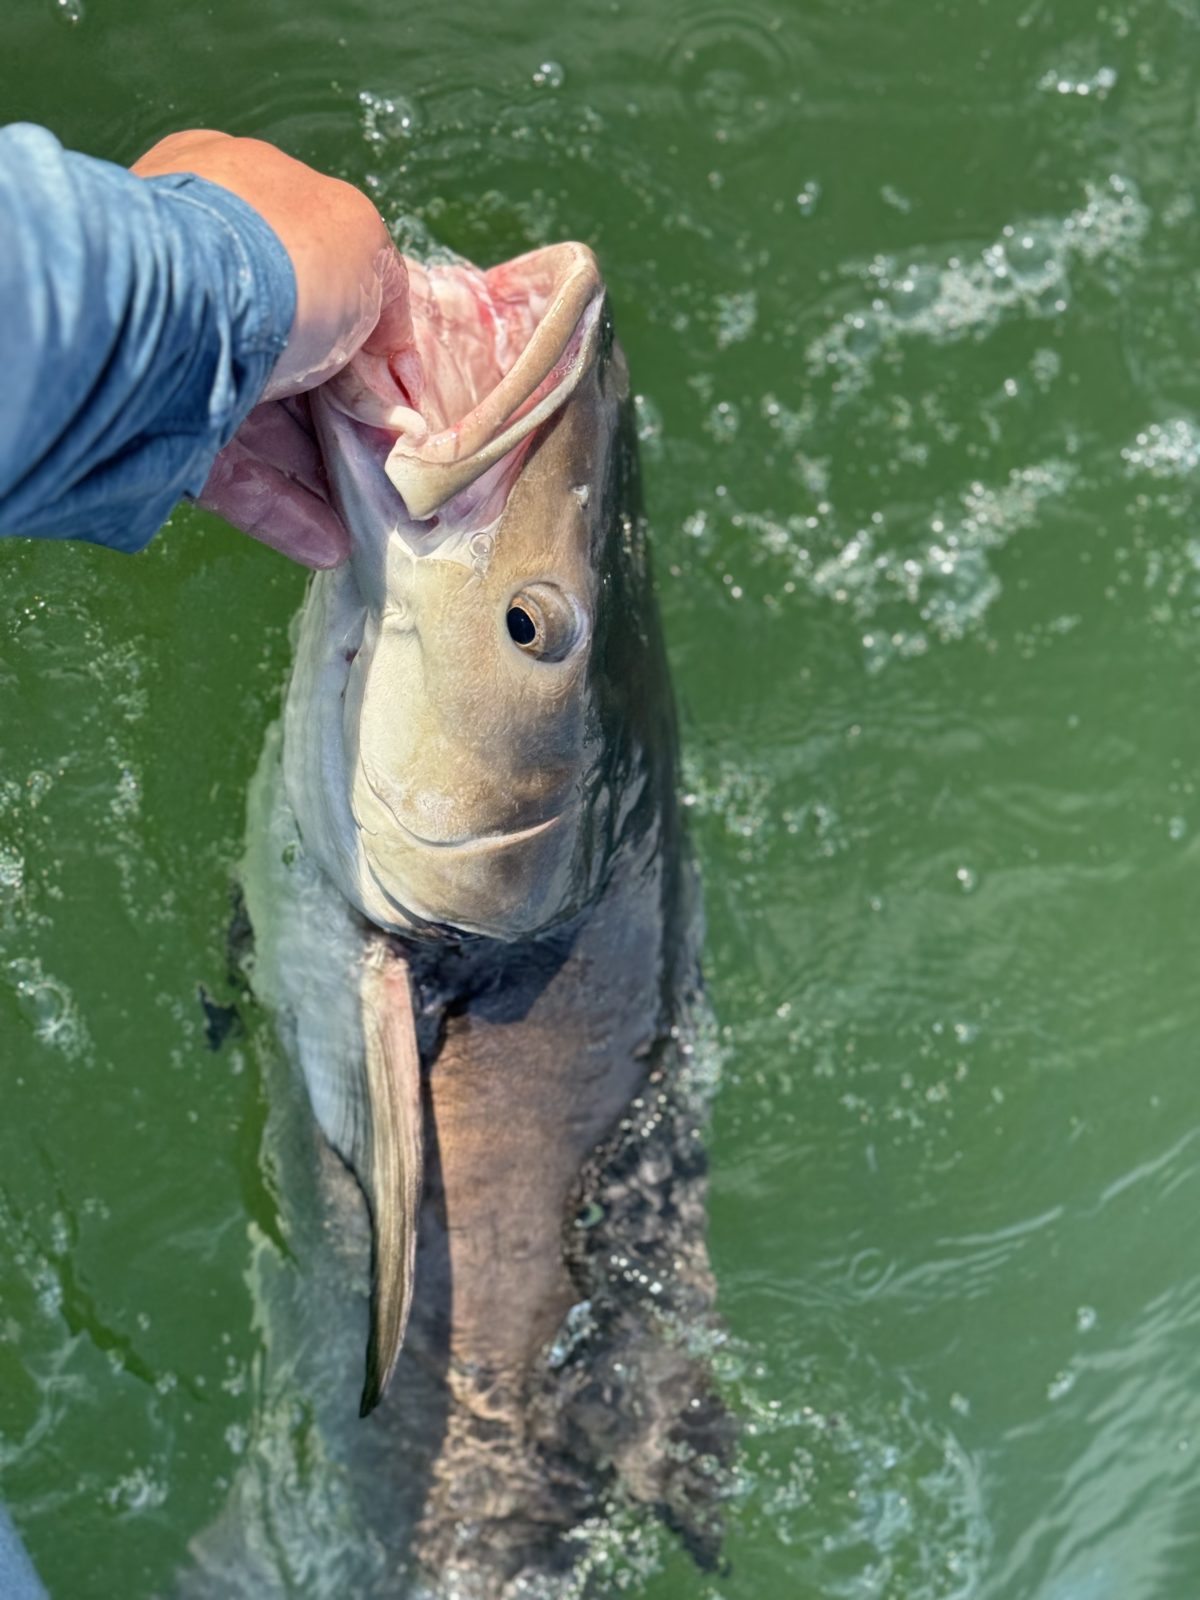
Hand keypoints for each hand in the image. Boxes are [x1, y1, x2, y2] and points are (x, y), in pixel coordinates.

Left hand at [132, 131, 404, 567]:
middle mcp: (202, 270)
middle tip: (393, 456)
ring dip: (324, 472)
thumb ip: (385, 294)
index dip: (367, 331)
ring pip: (266, 424)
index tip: (401, 385)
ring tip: (374, 514)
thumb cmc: (283, 258)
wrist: (186, 317)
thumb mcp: (364, 247)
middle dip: (347, 413)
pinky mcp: (161, 427)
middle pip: (294, 356)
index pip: (315, 269)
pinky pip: (231, 473)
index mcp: (241, 198)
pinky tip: (330, 543)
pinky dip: (283, 509)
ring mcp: (178, 350)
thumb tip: (390, 362)